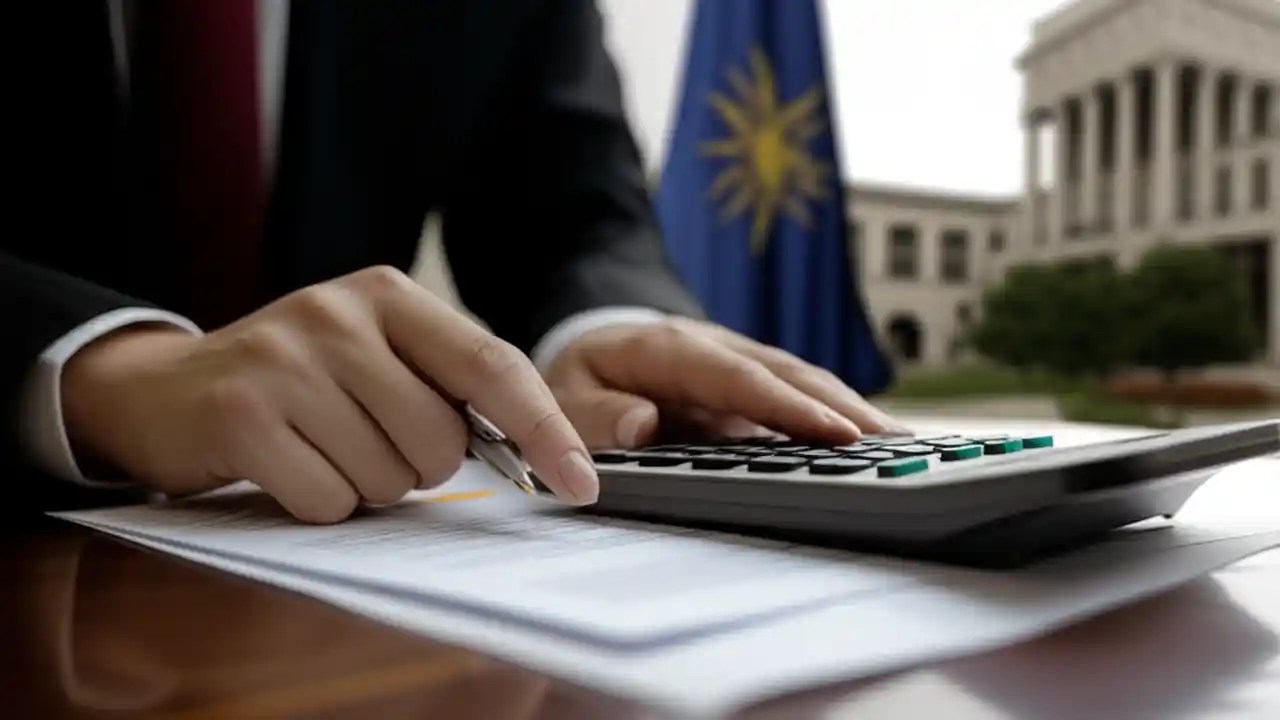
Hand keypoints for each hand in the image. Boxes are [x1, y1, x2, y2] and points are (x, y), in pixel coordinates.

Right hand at [61, 266, 596, 522]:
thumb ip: (446, 384)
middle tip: (363, 439)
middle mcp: (338, 314)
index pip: (492, 364)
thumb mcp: (372, 354)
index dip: (544, 429)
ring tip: (319, 445)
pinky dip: (317, 502)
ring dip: (364, 484)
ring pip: (388, 477)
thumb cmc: (297, 380)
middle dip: (417, 465)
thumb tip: (538, 451)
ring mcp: (286, 361)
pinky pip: (329, 500)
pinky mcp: (242, 416)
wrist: (165, 389)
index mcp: (388, 294)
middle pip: (441, 440)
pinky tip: (284, 466)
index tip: (581, 483)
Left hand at [542, 316, 904, 448]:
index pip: (737, 377)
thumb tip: (643, 425)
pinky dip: (831, 415)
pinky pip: (792, 398)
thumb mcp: (563, 396)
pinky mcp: (746, 385)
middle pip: (785, 374)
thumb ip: (595, 414)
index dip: (787, 406)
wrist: (587, 346)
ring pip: (799, 381)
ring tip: (895, 443)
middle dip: (839, 406)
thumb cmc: (577, 378)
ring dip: (846, 408)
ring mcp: (735, 363)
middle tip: (889, 442)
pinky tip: (865, 440)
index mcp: (669, 349)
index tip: (833, 432)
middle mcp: (713, 348)